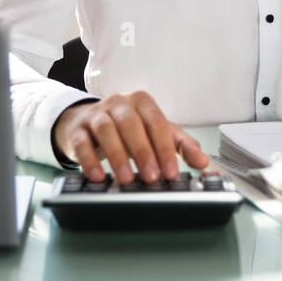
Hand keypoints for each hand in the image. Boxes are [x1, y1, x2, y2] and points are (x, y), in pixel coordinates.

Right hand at [53, 91, 209, 182]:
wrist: (87, 123)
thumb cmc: (128, 130)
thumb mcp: (156, 133)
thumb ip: (181, 145)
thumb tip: (204, 163)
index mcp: (142, 101)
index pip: (156, 122)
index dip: (165, 148)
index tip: (171, 172)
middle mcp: (119, 103)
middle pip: (131, 124)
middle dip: (143, 152)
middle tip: (152, 178)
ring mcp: (96, 114)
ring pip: (106, 130)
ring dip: (117, 156)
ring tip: (126, 179)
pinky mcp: (77, 130)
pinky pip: (82, 142)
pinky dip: (89, 160)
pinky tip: (98, 176)